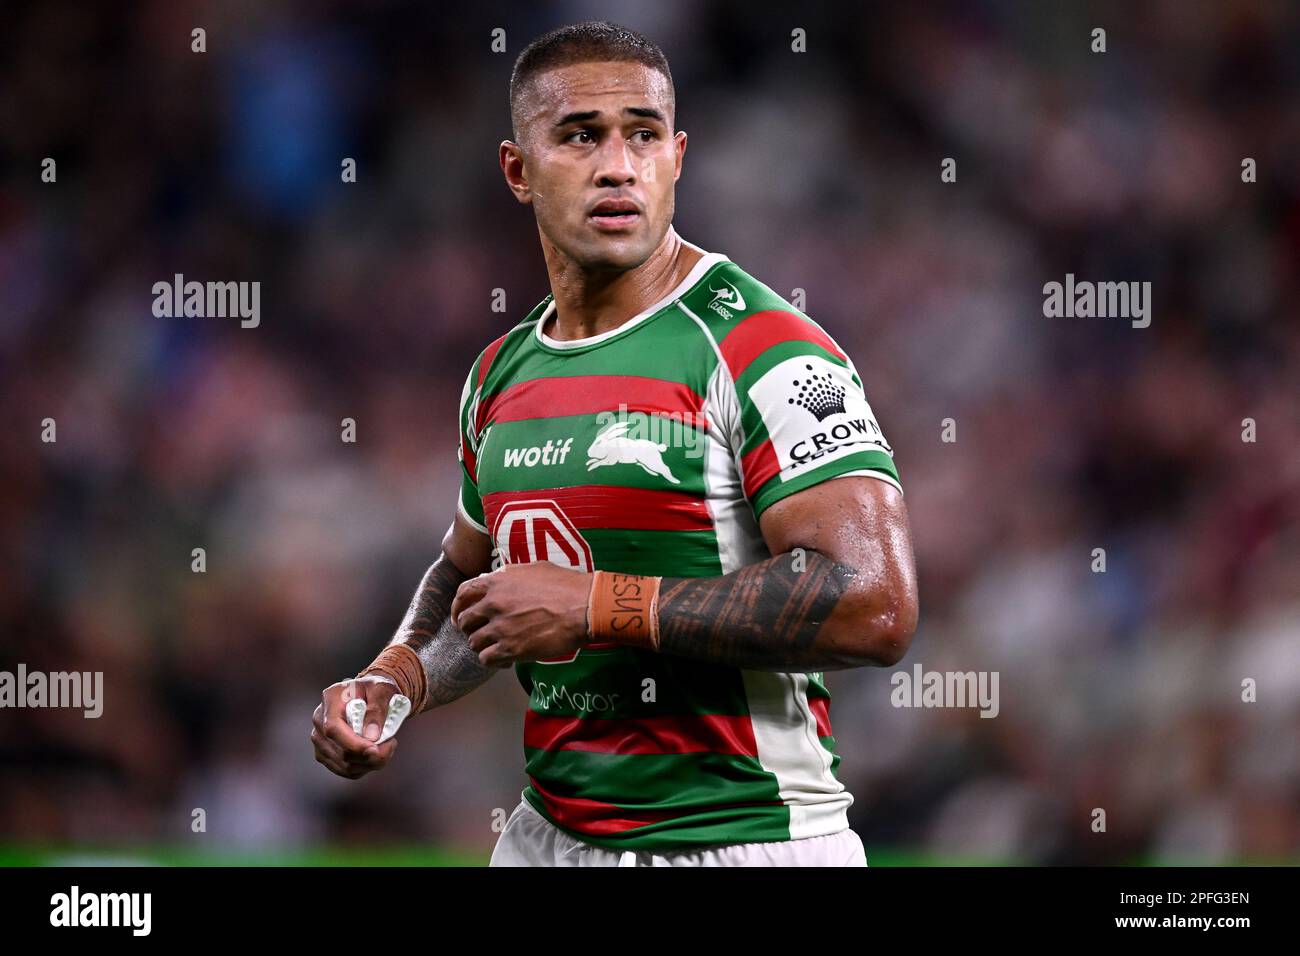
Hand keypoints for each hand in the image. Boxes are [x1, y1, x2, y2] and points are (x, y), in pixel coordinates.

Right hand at [311, 676, 399, 778]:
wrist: (370, 694)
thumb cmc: (375, 689)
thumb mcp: (382, 689)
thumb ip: (377, 709)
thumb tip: (371, 736)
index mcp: (331, 699)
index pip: (333, 728)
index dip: (354, 744)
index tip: (375, 749)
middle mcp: (319, 720)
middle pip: (340, 752)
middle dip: (371, 756)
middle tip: (392, 744)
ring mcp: (320, 739)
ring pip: (345, 765)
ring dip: (371, 763)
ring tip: (387, 747)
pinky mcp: (325, 753)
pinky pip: (346, 770)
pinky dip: (365, 767)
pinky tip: (376, 754)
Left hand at [451, 562, 590, 666]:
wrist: (584, 607)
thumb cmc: (565, 586)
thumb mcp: (534, 569)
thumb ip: (509, 575)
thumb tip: (496, 579)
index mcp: (496, 583)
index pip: (463, 594)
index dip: (458, 606)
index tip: (461, 616)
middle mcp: (493, 604)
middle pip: (465, 621)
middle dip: (470, 628)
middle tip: (479, 633)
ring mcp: (500, 628)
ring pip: (474, 643)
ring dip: (483, 646)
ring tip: (496, 647)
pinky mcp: (511, 649)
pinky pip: (487, 659)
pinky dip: (493, 661)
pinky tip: (504, 659)